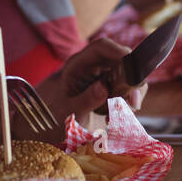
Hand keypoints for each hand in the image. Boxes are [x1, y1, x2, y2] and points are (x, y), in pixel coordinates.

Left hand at [13, 39, 147, 144]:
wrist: (48, 133)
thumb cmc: (52, 119)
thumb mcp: (67, 112)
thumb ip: (85, 100)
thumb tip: (104, 87)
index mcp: (78, 65)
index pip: (102, 47)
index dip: (119, 51)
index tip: (133, 65)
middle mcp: (93, 68)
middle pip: (121, 60)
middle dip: (132, 77)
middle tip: (133, 101)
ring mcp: (104, 80)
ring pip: (129, 76)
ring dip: (132, 93)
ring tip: (122, 113)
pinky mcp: (111, 93)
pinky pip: (128, 92)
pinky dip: (129, 103)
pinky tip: (117, 117)